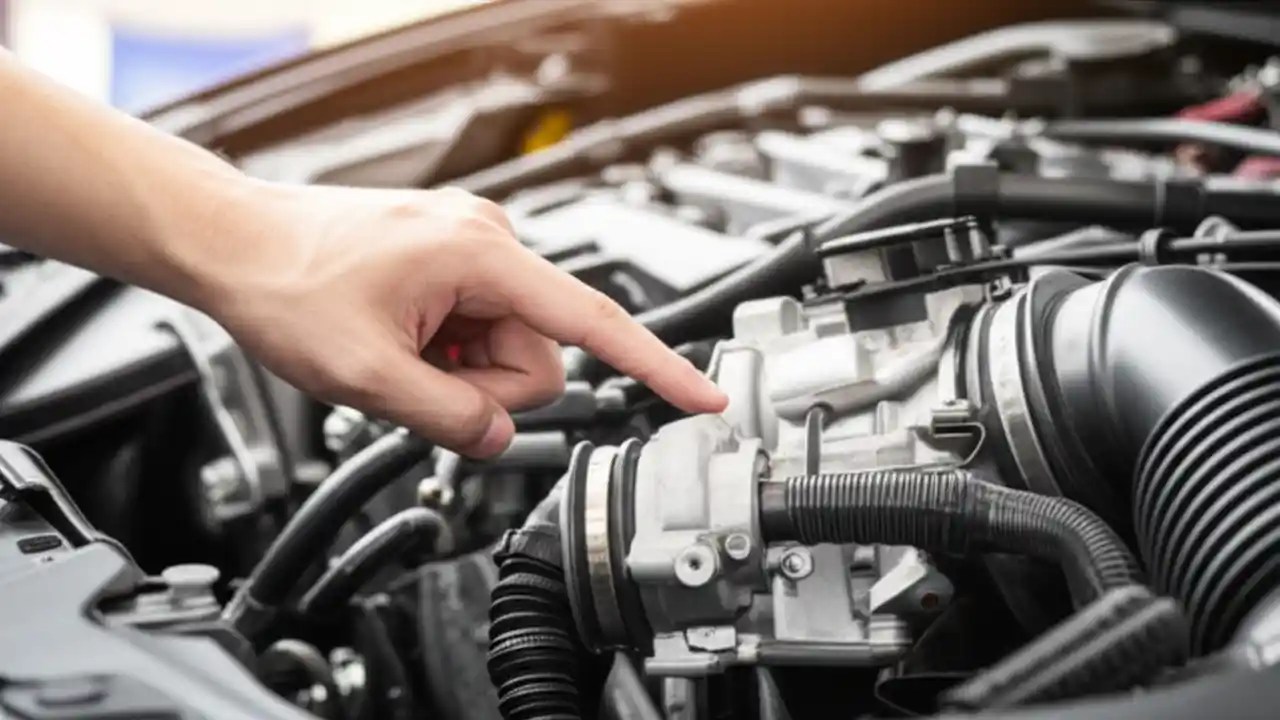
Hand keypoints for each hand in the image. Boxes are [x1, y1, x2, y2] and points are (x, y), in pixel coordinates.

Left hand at [196, 182, 727, 457]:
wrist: (234, 243)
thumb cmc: (287, 282)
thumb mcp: (366, 376)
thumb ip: (450, 420)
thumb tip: (500, 439)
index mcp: (482, 256)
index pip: (593, 323)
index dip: (655, 368)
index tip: (702, 396)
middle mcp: (487, 241)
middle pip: (537, 356)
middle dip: (485, 387)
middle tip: (418, 379)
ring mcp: (470, 250)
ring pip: (507, 349)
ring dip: (459, 371)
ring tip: (400, 353)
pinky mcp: (452, 263)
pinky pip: (478, 329)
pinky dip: (446, 352)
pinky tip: (401, 339)